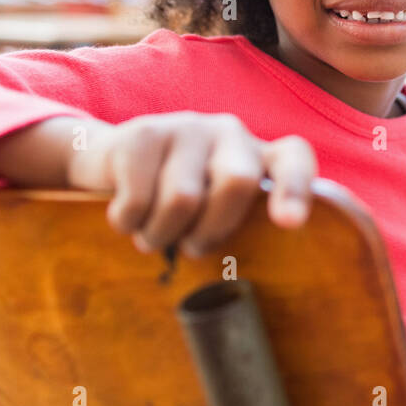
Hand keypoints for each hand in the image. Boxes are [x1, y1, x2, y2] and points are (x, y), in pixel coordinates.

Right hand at [67, 112, 317, 257]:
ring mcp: (188, 128)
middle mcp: (230, 133)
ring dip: (161, 234)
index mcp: (260, 157)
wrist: (110, 163)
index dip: (295, 189)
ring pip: (182, 199)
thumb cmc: (176, 202)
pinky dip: (129, 222)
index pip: (293, 159)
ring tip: (154, 232)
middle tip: (191, 246)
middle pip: (237, 182)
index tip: (289, 223)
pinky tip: (128, 216)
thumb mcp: (217, 213)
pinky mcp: (143, 132)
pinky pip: (139, 198)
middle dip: (211, 229)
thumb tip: (278, 277)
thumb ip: (248, 230)